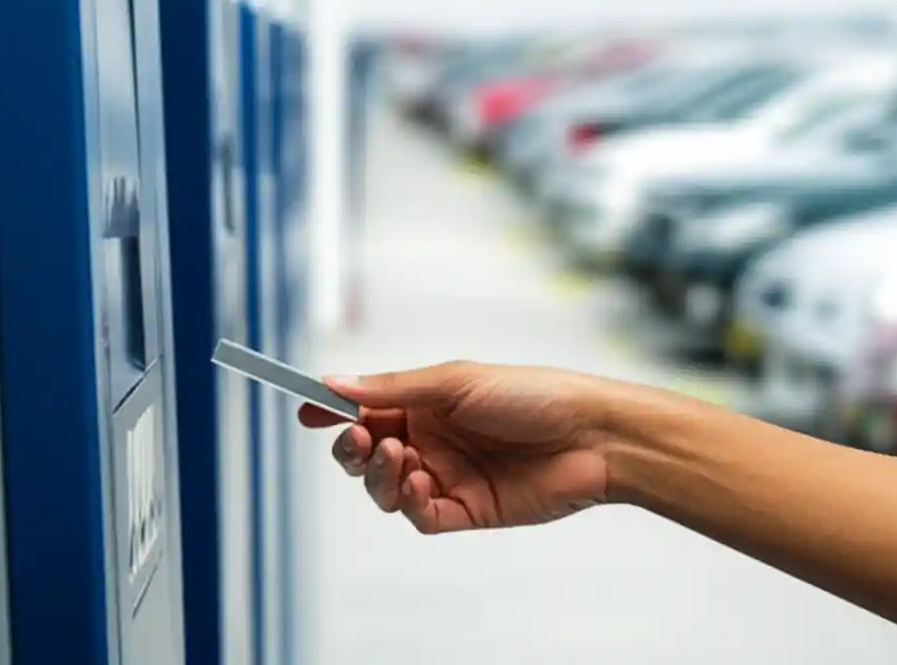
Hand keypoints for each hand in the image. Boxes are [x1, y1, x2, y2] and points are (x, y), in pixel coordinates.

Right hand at [300, 361, 625, 533]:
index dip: (334, 411)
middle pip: (369, 453)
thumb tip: (334, 382)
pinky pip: (419, 515)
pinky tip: (418, 482)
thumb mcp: (457, 381)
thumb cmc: (533, 394)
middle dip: (353, 449)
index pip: (368, 408)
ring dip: (379, 474)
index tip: (305, 410)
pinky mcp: (466, 511)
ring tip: (396, 456)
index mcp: (429, 403)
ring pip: (387, 488)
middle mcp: (434, 440)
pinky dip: (408, 501)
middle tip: (359, 439)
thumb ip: (394, 388)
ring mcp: (448, 477)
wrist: (591, 436)